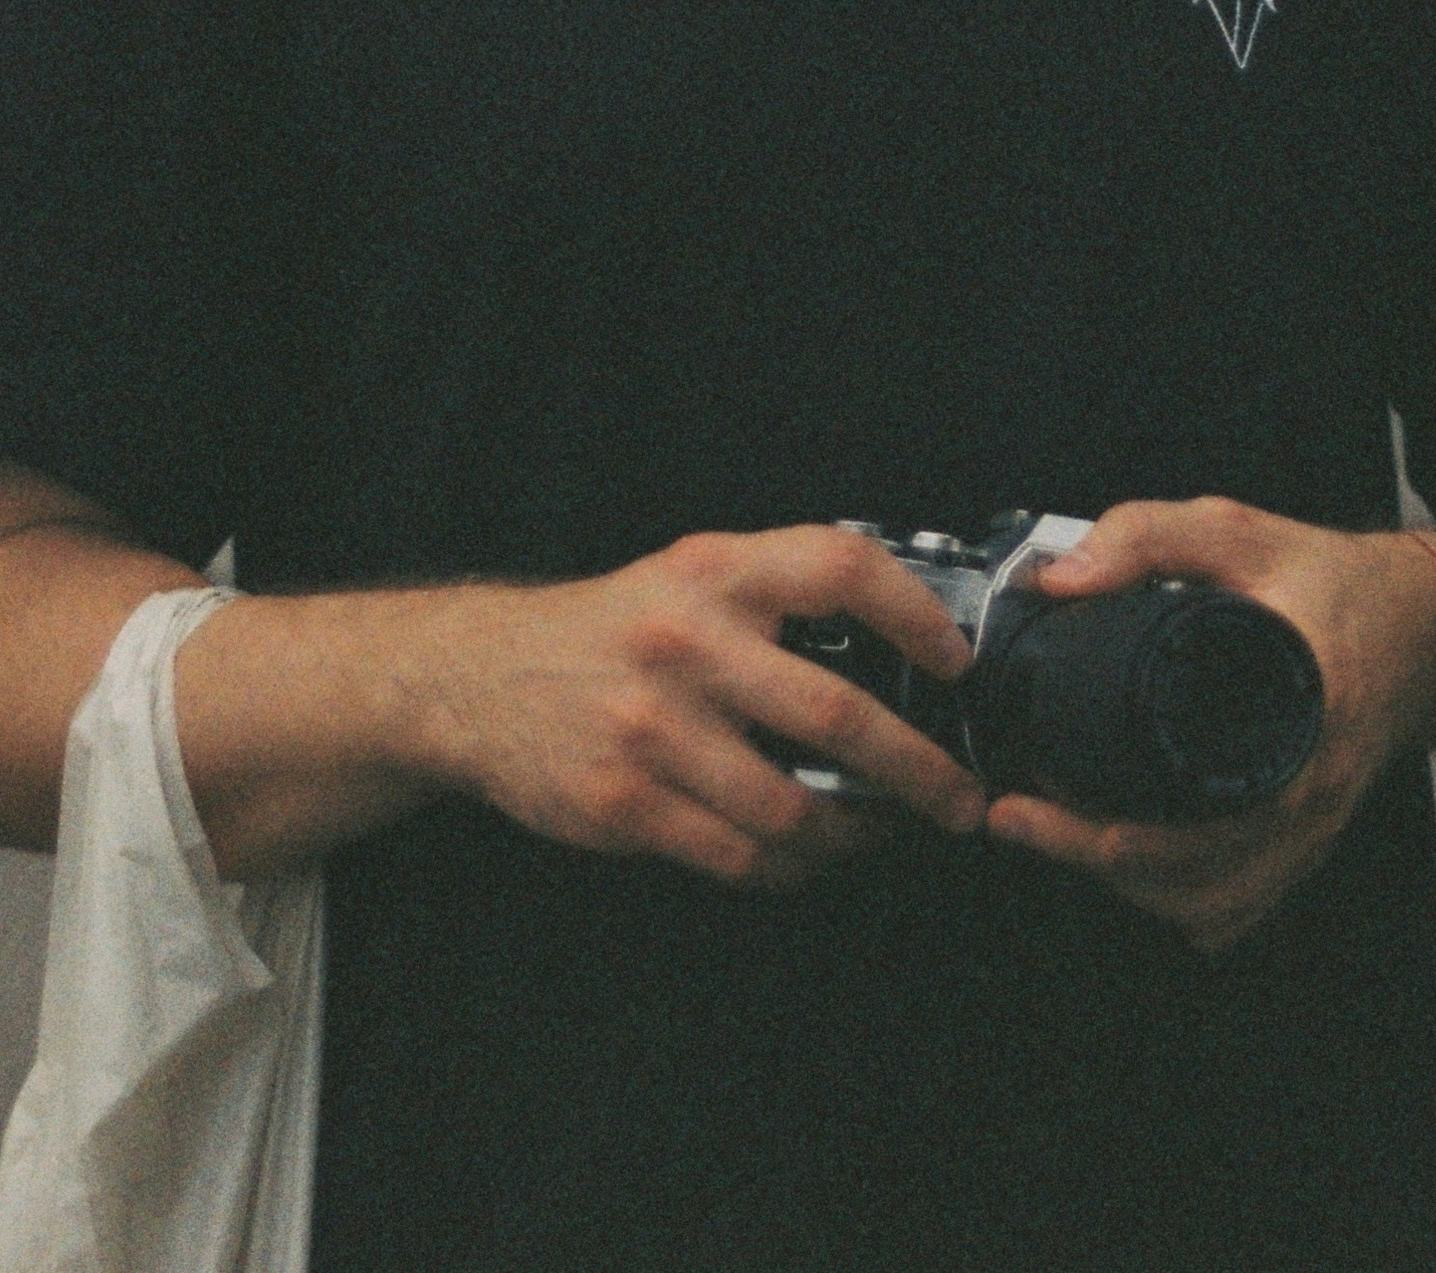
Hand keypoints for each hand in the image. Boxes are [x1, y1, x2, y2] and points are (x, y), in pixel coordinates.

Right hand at [397, 526, 990, 891]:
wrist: (476, 678)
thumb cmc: (609, 632)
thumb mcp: (685, 580)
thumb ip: (774, 598)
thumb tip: (902, 653)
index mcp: (712, 571)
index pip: (838, 567)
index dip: (914, 613)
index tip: (958, 662)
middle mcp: (685, 644)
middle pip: (837, 714)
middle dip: (918, 770)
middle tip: (959, 798)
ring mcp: (652, 729)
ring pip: (792, 810)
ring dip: (853, 837)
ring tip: (877, 834)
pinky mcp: (624, 803)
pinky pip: (736, 856)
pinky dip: (786, 869)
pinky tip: (802, 858)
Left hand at [977, 500, 1435, 950]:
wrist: (1429, 626)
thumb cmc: (1339, 583)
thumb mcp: (1240, 532)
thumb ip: (1145, 537)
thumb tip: (1059, 578)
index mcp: (1297, 704)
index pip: (1197, 794)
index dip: (1106, 814)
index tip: (1034, 793)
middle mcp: (1313, 783)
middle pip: (1193, 867)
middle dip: (1090, 856)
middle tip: (1019, 820)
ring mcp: (1316, 823)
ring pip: (1215, 902)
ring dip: (1130, 889)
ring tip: (1060, 844)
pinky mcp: (1312, 840)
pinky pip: (1245, 905)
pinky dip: (1184, 904)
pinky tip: (1133, 875)